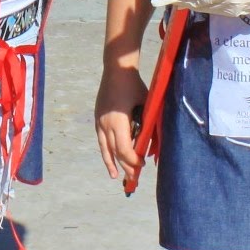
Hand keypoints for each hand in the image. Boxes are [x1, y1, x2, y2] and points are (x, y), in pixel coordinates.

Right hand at [95, 64, 147, 181]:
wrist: (116, 70)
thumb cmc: (135, 86)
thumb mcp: (146, 105)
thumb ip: (149, 125)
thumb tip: (152, 145)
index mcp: (118, 121)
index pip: (124, 149)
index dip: (133, 160)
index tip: (142, 164)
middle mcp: (106, 124)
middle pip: (115, 151)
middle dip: (124, 166)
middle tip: (133, 178)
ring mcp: (99, 121)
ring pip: (105, 148)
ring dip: (110, 163)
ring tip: (115, 175)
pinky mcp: (98, 118)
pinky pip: (101, 139)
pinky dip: (105, 150)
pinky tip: (109, 157)